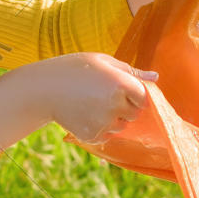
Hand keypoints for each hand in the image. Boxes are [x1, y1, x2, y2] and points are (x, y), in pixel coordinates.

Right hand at [43, 52, 157, 143]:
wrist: (42, 89)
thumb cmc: (74, 69)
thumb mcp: (102, 61)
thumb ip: (131, 72)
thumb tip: (156, 78)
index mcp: (120, 82)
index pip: (143, 97)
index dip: (133, 93)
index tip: (117, 87)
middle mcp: (115, 104)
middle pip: (135, 113)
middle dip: (124, 106)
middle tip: (101, 95)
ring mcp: (104, 122)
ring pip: (121, 126)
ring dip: (113, 118)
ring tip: (90, 103)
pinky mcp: (93, 135)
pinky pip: (107, 135)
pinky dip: (99, 128)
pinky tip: (84, 114)